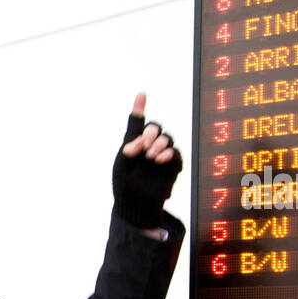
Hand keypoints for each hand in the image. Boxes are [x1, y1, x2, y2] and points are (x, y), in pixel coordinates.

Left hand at [112, 91, 182, 230]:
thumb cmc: (124, 184)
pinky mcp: (172, 166)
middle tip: (143, 145)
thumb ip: (130, 145)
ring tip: (150, 156)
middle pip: (155, 128)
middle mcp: (148, 147)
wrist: (134, 205)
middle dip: (150, 132)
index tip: (142, 94)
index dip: (139, 107)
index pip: (136, 122)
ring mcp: (161, 156)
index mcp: (133, 143)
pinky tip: (160, 159)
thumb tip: (140, 140)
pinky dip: (169, 153)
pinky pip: (176, 154)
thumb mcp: (121, 162)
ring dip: (159, 143)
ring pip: (167, 138)